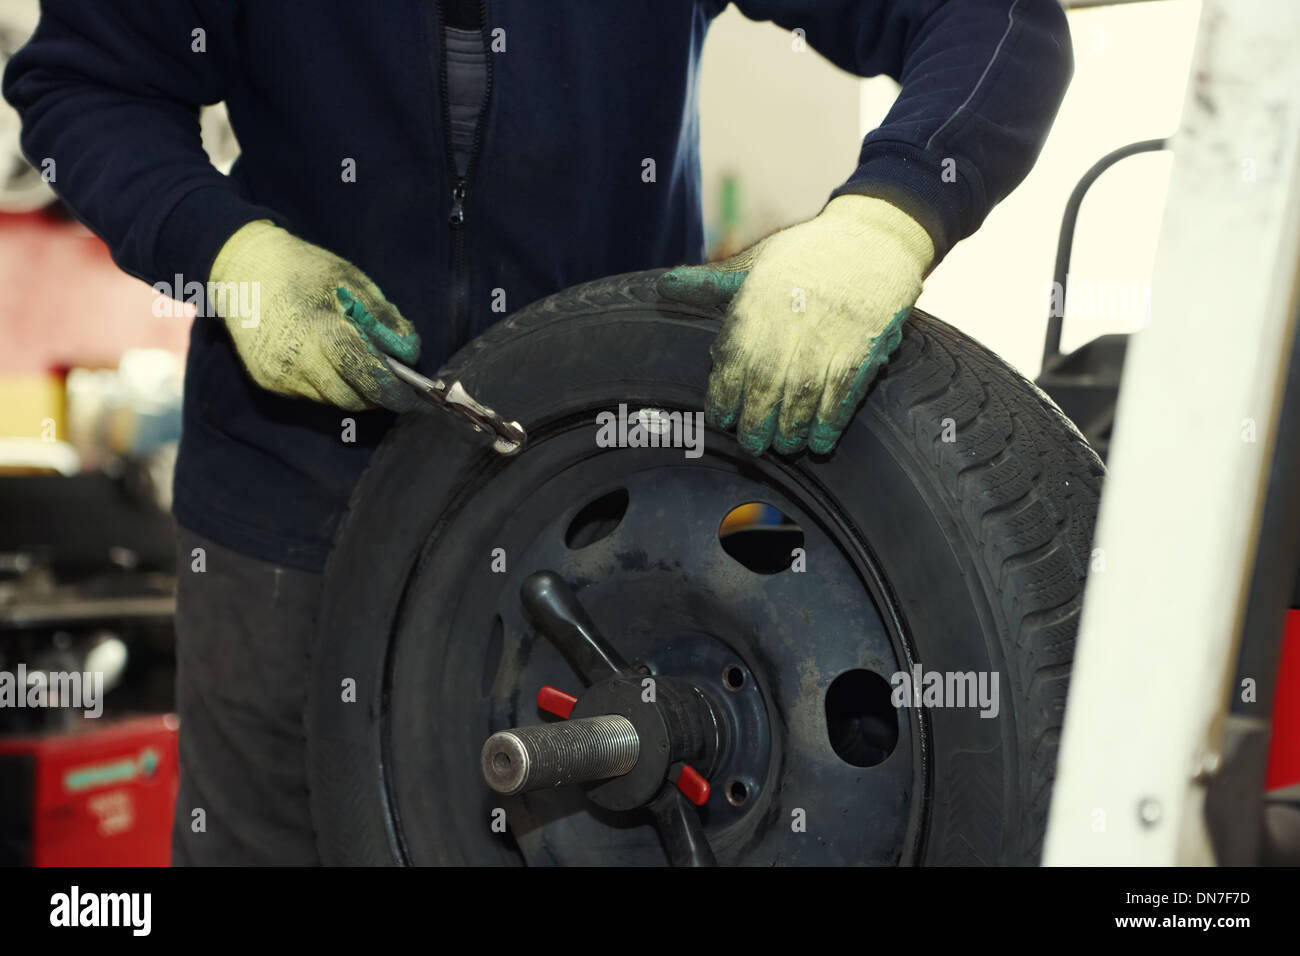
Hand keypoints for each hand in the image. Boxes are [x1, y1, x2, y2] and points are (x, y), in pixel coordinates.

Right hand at [208, 221, 420, 410]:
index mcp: (321, 329)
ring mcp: (278, 373)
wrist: (243, 269)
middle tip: (392, 384)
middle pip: (350, 398)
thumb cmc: (305, 270)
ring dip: (351, 389)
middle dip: (374, 395)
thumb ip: (385, 319)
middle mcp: (296, 358)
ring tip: (356, 362)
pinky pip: (310, 393)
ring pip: (331, 399)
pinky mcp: (268, 381)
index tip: (410, 396)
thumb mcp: (353, 282)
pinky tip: (324, 357)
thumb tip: (409, 354)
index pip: (365, 374)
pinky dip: (327, 383)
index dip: (392, 391)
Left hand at [658, 195, 933, 454]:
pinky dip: (830, 419)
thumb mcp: (759, 260)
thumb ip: (714, 284)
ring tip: (785, 446)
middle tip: (751, 444)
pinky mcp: (865, 340)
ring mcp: (831, 327)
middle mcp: (792, 312)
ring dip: (792, 426)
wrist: (877, 233)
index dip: (725, 391)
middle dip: (756, 418)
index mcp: (760, 293)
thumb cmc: (809, 253)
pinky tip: (820, 440)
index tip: (720, 418)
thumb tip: (664, 286)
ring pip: (803, 389)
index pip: (734, 352)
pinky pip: (844, 388)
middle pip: (766, 377)